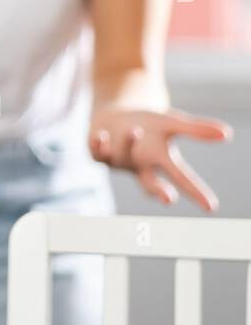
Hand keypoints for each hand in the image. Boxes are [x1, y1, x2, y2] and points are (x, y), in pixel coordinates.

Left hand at [88, 107, 231, 211]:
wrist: (114, 117)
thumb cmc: (147, 124)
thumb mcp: (172, 123)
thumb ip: (197, 130)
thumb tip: (227, 134)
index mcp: (160, 160)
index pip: (181, 178)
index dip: (196, 192)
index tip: (211, 206)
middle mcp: (139, 165)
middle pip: (149, 183)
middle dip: (158, 191)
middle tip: (170, 198)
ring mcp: (118, 160)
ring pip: (123, 156)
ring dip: (130, 144)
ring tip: (136, 130)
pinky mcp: (97, 152)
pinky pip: (97, 151)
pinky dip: (99, 144)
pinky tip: (101, 135)